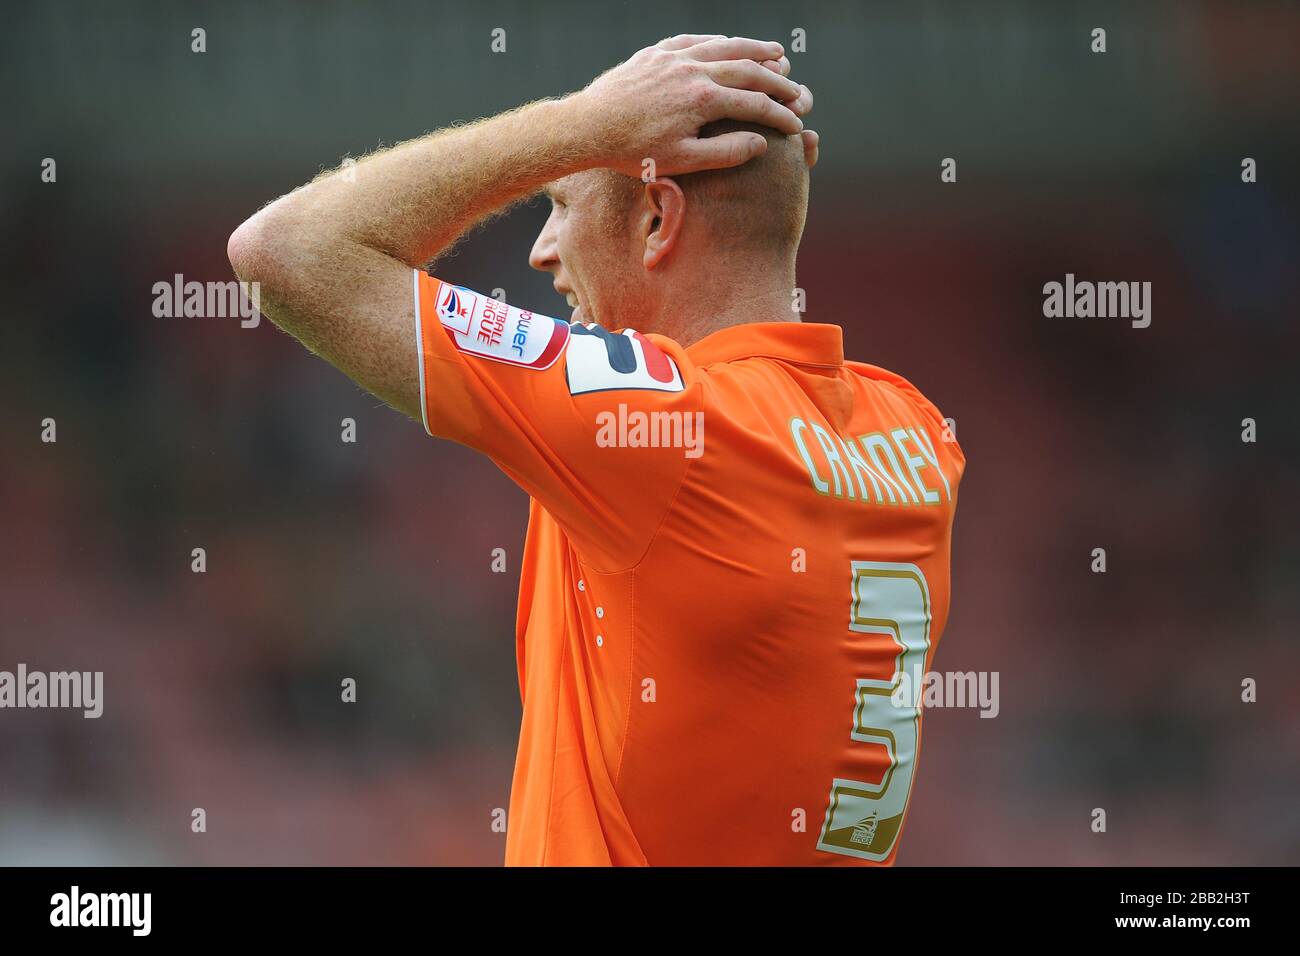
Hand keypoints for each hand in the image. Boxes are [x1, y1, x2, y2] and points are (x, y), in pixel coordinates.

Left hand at [571, 34, 814, 176]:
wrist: (588, 128)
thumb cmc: (633, 152)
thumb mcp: (682, 162)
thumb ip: (725, 153)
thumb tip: (761, 143)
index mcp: (702, 100)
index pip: (755, 104)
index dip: (780, 115)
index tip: (796, 125)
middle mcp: (692, 70)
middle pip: (747, 70)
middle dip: (777, 81)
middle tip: (797, 90)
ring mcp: (673, 57)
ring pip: (724, 47)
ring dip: (754, 49)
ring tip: (778, 54)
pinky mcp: (655, 54)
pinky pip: (694, 40)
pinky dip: (717, 41)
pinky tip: (728, 43)